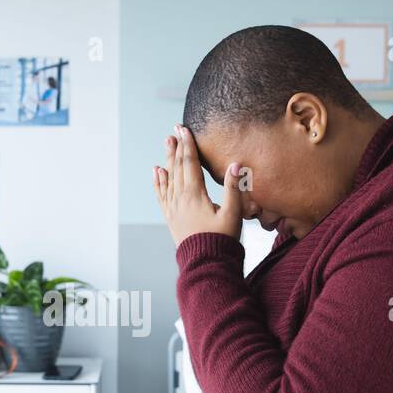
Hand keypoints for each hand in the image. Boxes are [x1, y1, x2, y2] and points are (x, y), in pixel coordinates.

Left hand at [153, 124, 242, 246]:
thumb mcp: (233, 213)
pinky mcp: (171, 217)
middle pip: (177, 167)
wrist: (205, 263)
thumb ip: (233, 188)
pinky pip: (162, 195)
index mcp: (195, 195)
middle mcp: (181, 199)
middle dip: (177, 147)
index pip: (190, 163)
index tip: (185, 129)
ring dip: (168, 159)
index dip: (188, 144)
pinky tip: (156, 171)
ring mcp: (173, 208)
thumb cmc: (222, 240)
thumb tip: (236, 163)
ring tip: (167, 143)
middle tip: (174, 130)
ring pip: (168, 178)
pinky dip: (158, 181)